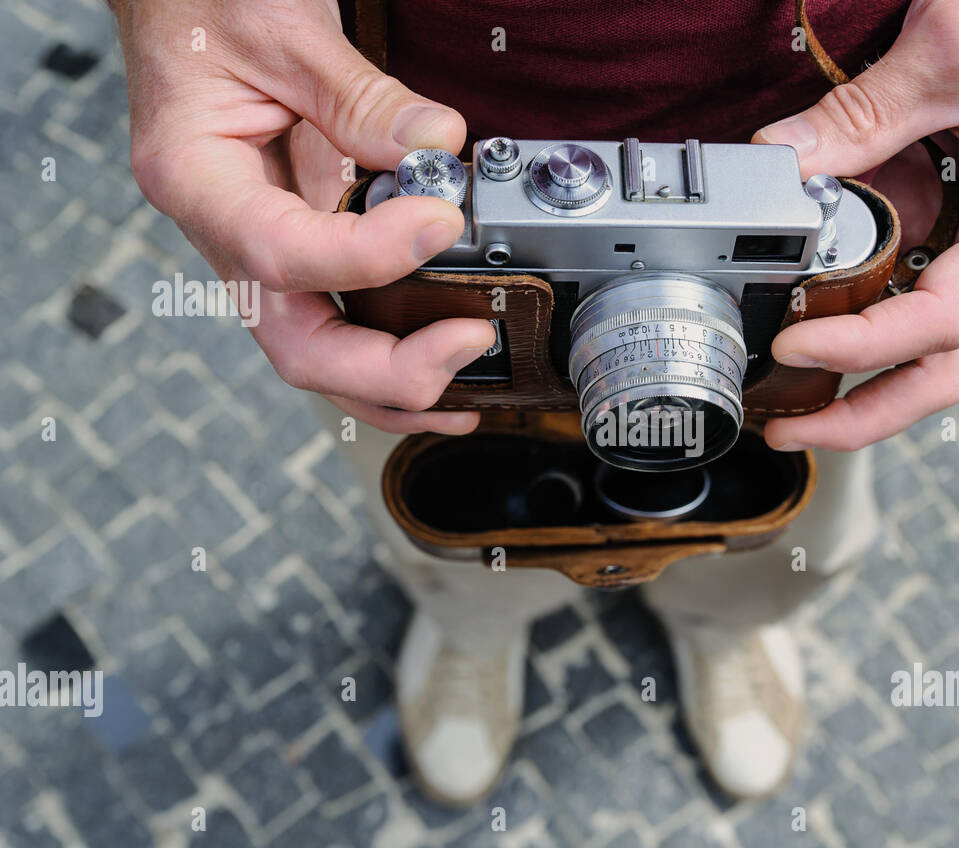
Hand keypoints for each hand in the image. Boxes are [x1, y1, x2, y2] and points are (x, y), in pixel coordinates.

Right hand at [112, 0, 497, 433]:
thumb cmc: (208, 6)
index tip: (441, 223)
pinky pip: (341, 323)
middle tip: (470, 337)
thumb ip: (362, 96)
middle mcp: (224, 235)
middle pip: (298, 348)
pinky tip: (446, 364)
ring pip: (321, 358)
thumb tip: (440, 145)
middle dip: (389, 368)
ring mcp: (261, 254)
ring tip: (470, 392)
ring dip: (396, 388)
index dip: (370, 256)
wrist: (182, 5)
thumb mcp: (285, 31)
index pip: (282, 253)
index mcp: (197, 181)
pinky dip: (393, 356)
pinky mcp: (299, 253)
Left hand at [754, 0, 958, 450]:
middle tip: (790, 431)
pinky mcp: (949, 212)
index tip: (796, 348)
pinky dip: (849, 294)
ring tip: (784, 387)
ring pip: (918, 333)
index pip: (943, 318)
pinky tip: (803, 302)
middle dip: (866, 411)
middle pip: (942, 364)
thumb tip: (781, 169)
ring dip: (856, 367)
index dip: (865, 348)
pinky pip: (896, 271)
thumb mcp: (946, 54)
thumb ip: (862, 119)